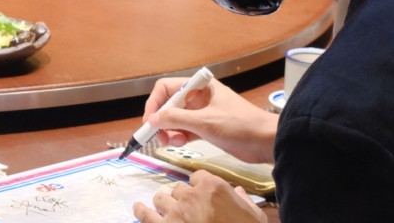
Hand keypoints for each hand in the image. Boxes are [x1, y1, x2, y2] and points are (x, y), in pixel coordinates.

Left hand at [133, 171, 267, 222]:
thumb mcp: (254, 216)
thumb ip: (244, 201)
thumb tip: (237, 193)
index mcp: (212, 187)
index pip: (197, 177)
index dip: (198, 186)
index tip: (199, 193)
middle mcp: (191, 195)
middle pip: (179, 189)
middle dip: (182, 198)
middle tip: (187, 210)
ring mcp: (176, 212)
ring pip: (162, 198)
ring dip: (164, 205)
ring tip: (166, 211)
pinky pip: (146, 215)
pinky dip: (141, 211)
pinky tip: (139, 209)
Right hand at [143, 77, 277, 163]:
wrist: (267, 142)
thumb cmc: (239, 125)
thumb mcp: (205, 121)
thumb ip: (176, 119)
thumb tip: (152, 119)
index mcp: (199, 86)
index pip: (166, 88)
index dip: (155, 103)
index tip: (150, 121)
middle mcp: (198, 96)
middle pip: (170, 104)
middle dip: (161, 119)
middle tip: (158, 137)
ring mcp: (203, 112)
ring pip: (177, 118)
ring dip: (170, 130)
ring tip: (171, 142)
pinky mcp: (208, 127)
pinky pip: (186, 129)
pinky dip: (180, 135)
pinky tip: (179, 143)